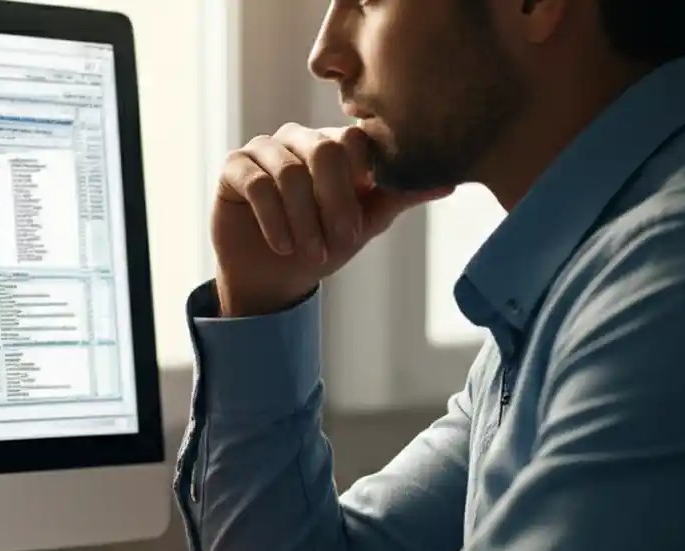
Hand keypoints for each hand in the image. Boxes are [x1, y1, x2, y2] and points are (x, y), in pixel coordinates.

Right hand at [213, 123, 451, 316]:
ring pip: (290, 171)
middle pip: (325, 149)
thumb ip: (399, 198)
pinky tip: (283, 245)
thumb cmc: (322, 244)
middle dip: (335, 203)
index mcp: (334, 145)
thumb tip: (449, 184)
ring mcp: (265, 149)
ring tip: (309, 252)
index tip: (358, 227)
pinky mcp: (234, 167)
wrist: (275, 277)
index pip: (355, 142)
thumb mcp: (365, 224)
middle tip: (340, 242)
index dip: (360, 184)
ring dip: (304, 219)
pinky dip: (274, 219)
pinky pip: (257, 183)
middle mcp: (300, 139)